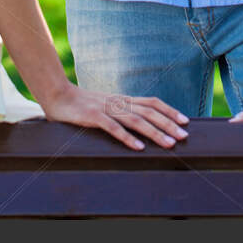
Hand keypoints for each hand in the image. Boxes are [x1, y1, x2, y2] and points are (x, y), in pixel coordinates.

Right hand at [40, 83, 189, 150]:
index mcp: (123, 100)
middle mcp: (119, 102)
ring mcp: (106, 108)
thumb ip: (122, 112)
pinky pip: (113, 128)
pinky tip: (138, 147)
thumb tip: (141, 123)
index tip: (185, 122)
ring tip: (169, 144)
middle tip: (184, 137)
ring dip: (154, 132)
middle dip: (169, 125)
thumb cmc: (82, 104)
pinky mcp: (93, 116)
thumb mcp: (107, 105)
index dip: (170, 111)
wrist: (57, 95)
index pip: (152, 103)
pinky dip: (127, 137)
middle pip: (149, 112)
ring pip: (136, 120)